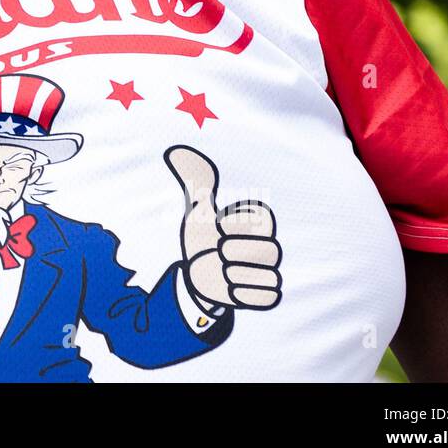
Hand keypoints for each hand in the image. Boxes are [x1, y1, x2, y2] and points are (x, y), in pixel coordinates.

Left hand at [164, 144, 281, 309]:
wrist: (197, 273)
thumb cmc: (202, 237)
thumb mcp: (197, 210)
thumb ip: (194, 182)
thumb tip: (176, 151)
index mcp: (259, 222)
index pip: (264, 219)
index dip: (237, 223)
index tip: (219, 226)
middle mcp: (270, 245)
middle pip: (270, 251)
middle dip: (234, 252)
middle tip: (217, 251)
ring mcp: (270, 270)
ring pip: (267, 277)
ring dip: (234, 275)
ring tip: (221, 270)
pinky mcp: (267, 295)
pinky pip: (266, 296)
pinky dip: (241, 294)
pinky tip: (228, 286)